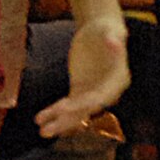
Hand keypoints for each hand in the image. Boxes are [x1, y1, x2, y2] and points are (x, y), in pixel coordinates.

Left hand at [36, 17, 130, 136]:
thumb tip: (114, 41)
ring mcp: (93, 92)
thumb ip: (114, 37)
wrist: (100, 30)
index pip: (100, 97)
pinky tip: (41, 119)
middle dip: (67, 120)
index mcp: (118, 80)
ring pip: (77, 112)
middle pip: (86, 109)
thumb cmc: (107, 28)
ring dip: (59, 122)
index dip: (83, 104)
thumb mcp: (111, 30)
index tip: (64, 108)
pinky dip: (55, 112)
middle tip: (48, 129)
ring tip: (42, 131)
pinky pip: (68, 105)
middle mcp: (108, 91)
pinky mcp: (81, 90)